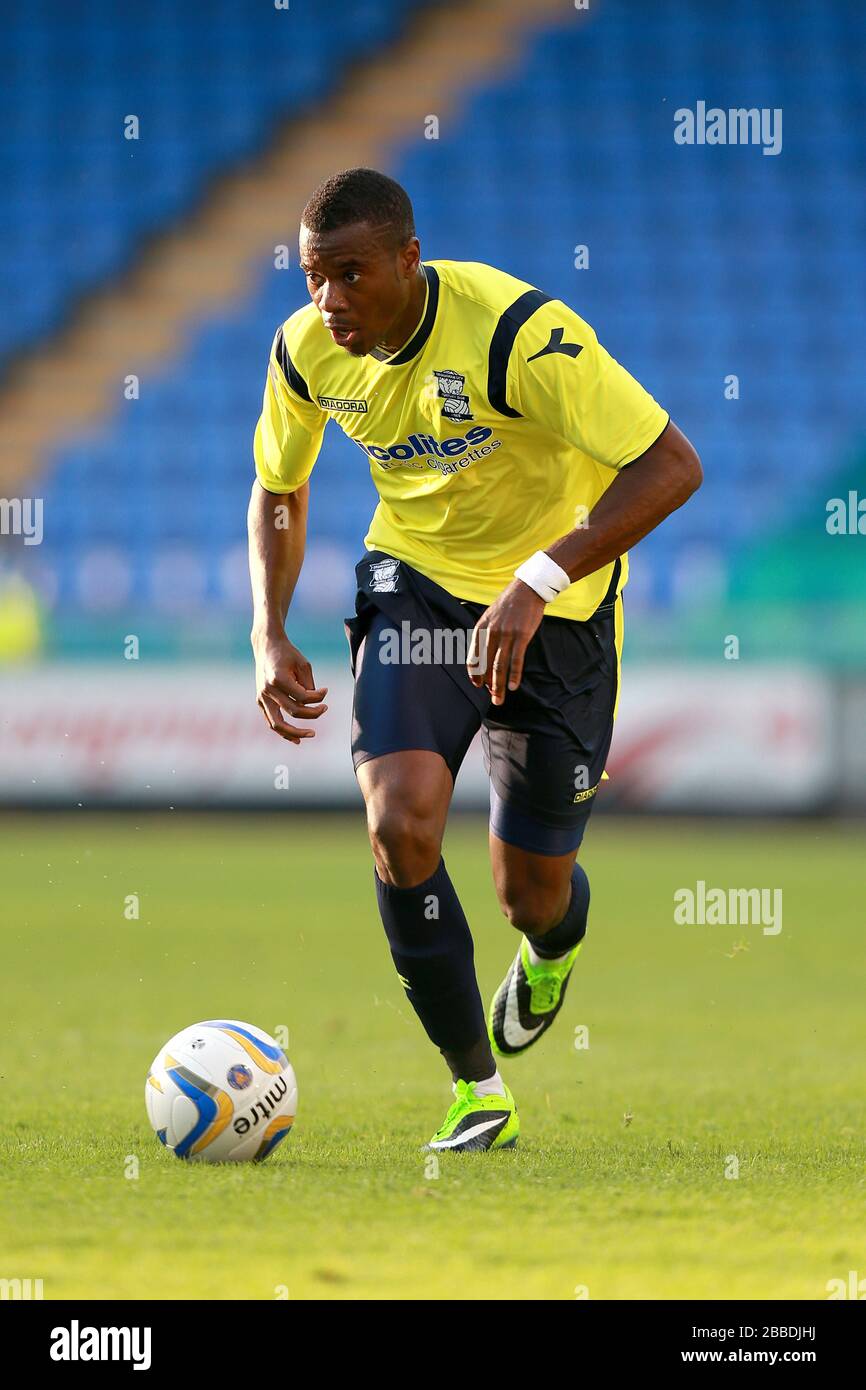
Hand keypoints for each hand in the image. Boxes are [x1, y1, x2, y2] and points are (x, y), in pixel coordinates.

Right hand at [252, 629, 327, 742]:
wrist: (266, 646)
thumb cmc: (288, 654)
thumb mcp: (304, 665)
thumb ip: (309, 686)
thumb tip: (315, 704)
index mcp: (279, 679)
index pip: (303, 697)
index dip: (318, 697)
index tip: (326, 690)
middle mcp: (268, 690)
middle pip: (294, 711)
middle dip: (313, 713)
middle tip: (325, 709)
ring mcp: (262, 697)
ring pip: (278, 724)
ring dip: (296, 733)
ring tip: (312, 734)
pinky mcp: (260, 701)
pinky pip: (271, 721)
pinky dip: (283, 732)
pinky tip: (296, 740)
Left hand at [467, 579, 544, 704]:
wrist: (527, 589)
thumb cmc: (509, 605)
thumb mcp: (490, 616)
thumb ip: (486, 634)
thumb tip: (486, 655)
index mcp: (480, 628)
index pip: (473, 656)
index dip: (474, 673)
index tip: (477, 685)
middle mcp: (491, 632)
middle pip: (485, 665)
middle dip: (487, 685)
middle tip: (492, 699)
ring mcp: (506, 634)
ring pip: (499, 666)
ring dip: (499, 685)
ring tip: (499, 699)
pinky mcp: (522, 635)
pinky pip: (516, 659)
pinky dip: (515, 675)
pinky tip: (514, 686)